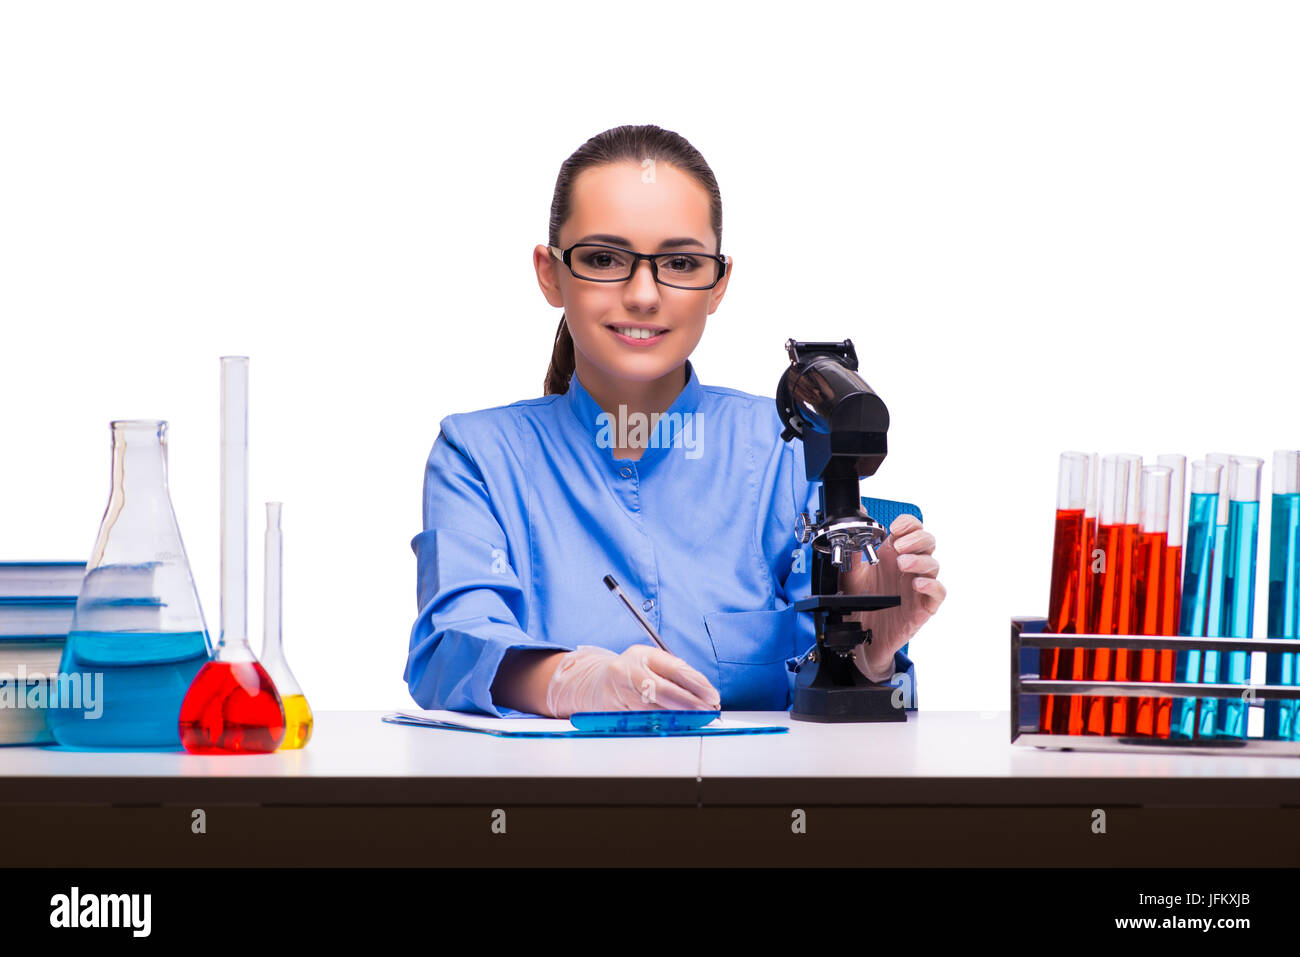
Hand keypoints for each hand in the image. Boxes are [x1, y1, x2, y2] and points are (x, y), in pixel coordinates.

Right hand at [544, 644, 720, 717]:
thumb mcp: (651, 662)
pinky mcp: (613, 713)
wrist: (594, 682)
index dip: (697, 684)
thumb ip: (675, 673)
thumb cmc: (631, 672)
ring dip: (679, 718)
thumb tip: (704, 692)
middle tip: (708, 712)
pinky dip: (661, 726)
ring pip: (654, 711)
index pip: (674, 669)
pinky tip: (674, 726)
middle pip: (664, 691)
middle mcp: (628, 672)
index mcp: (642, 655)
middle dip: (690, 704)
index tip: (712, 696)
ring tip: (696, 720)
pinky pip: (642, 722)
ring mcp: (618, 693)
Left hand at [838, 514, 944, 681]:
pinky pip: (938, 592)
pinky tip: (916, 584)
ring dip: (920, 560)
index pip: (911, 529)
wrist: (861, 637)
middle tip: (898, 546)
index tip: (896, 527)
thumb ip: (853, 556)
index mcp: (892, 554)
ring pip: (933, 565)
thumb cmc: (860, 605)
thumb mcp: (850, 577)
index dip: (908, 523)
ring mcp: (918, 586)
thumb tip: (853, 535)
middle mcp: (908, 567)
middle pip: (927, 542)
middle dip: (915, 538)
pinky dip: (931, 585)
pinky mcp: (924, 606)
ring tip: (902, 563)